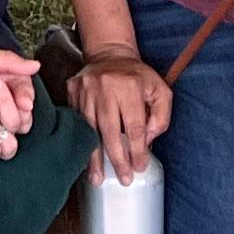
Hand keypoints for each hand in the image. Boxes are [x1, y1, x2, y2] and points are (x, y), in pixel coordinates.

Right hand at [70, 56, 167, 183]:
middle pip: (110, 130)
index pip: (134, 125)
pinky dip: (80, 140)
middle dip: (116, 158)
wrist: (110, 54)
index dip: (137, 149)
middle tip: (123, 179)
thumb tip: (148, 142)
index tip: (139, 167)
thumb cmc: (137, 77)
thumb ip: (160, 117)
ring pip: (89, 128)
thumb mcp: (159, 90)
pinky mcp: (72, 90)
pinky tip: (83, 157)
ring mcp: (86, 88)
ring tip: (97, 178)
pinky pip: (76, 120)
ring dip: (93, 156)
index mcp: (130, 86)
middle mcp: (106, 86)